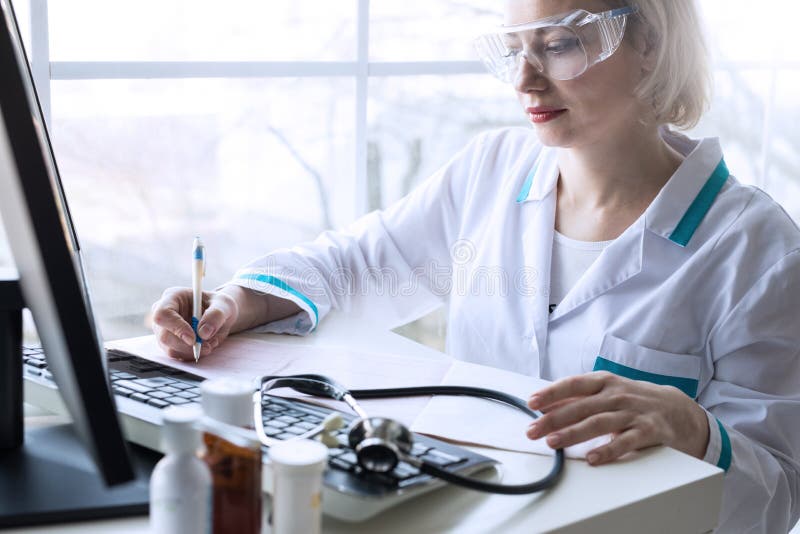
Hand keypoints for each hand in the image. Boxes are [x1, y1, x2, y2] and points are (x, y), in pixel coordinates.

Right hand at [150, 287, 238, 360]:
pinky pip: (178, 355)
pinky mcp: (171, 344)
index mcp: (173, 297)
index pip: (163, 314)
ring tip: (211, 343)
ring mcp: (165, 331)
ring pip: (170, 349)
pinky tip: (206, 345)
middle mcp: (165, 314)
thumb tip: (203, 333)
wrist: (221, 315)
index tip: (193, 338)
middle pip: (164, 336)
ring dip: (192, 351)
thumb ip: (216, 315)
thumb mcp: (224, 305)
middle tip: (207, 347)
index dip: (176, 328)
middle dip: (186, 346)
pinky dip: (193, 354)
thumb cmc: (220, 305)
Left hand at [526, 371, 709, 464]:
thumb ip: (578, 399)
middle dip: (553, 419)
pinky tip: (593, 458)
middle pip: (581, 407)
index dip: (551, 393)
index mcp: (604, 383)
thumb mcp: (607, 392)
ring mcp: (632, 413)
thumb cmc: (634, 400)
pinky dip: (608, 450)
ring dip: (573, 433)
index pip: (573, 385)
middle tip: (533, 430)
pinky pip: (625, 442)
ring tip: (554, 443)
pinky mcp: (648, 431)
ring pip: (598, 423)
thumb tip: (545, 407)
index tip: (532, 402)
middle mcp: (617, 395)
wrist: (679, 410)